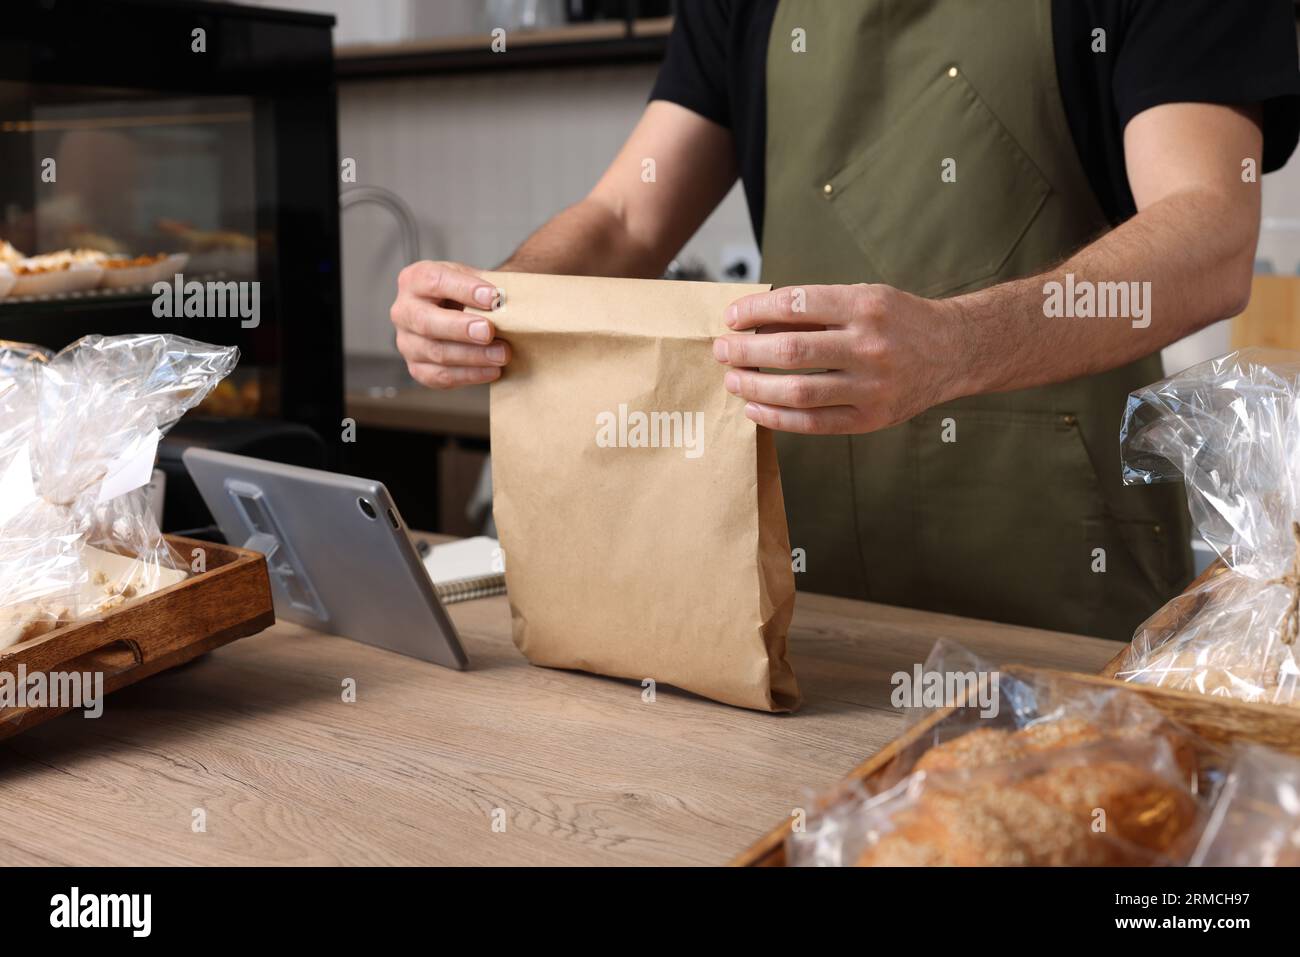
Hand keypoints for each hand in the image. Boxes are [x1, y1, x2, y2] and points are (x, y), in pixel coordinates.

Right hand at [391, 261, 510, 388]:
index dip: (463, 289)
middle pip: (426, 321)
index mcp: (414, 280)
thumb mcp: (474, 280)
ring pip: (436, 352)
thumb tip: (508, 301)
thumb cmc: (469, 295)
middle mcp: (403, 311)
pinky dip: (470, 375)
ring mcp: (407, 342)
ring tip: (501, 354)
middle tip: (489, 331)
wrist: (463, 315)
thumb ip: (488, 288)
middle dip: (460, 328)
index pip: (434, 281)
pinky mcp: (418, 368)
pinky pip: (441, 376)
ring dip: (472, 356)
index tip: (493, 297)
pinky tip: (493, 370)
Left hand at [713, 284, 969, 433]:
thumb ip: (815, 310)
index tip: (731, 318)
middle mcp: (869, 345)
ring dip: (755, 386)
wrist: (953, 351)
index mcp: (865, 306)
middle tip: (721, 350)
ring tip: (732, 380)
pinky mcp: (871, 418)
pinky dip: (777, 417)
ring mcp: (872, 386)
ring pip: (798, 391)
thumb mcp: (863, 298)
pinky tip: (754, 408)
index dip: (755, 311)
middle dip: (745, 351)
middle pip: (791, 351)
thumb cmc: (897, 321)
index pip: (796, 305)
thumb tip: (754, 322)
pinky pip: (814, 423)